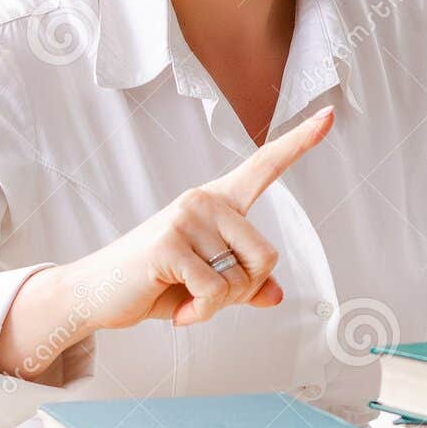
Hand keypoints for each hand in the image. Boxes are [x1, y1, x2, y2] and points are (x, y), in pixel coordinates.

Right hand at [0, 104, 335, 377]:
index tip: (330, 114)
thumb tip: (275, 295)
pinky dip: (200, 313)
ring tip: (182, 296)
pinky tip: (177, 309)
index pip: (264, 167)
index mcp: (217, 201)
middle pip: (265, 256)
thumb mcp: (205, 286)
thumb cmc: (153, 284)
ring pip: (240, 279)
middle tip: (202, 295)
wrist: (97, 294)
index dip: (300, 142)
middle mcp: (204, 200)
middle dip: (242, 290)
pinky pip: (214, 292)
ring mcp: (185, 217)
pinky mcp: (169, 243)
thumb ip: (242, 286)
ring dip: (216, 305)